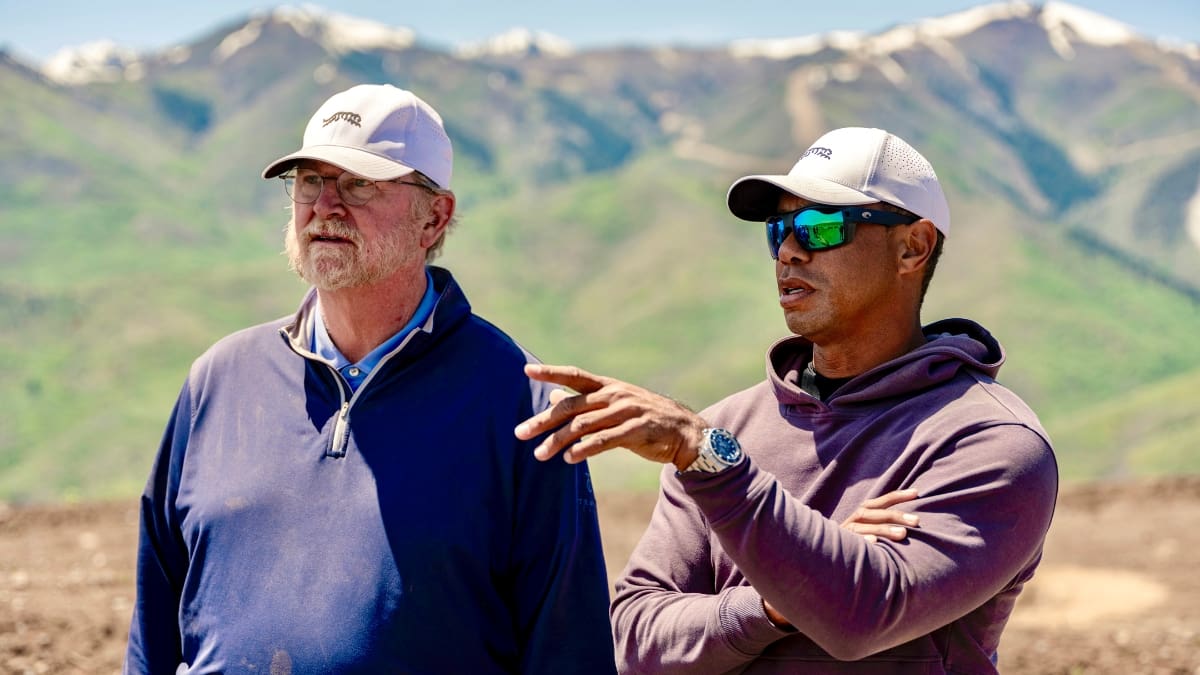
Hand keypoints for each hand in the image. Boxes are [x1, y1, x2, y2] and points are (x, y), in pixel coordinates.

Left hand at [514, 364, 706, 469]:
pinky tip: (569, 458)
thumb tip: (553, 395)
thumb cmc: (645, 418)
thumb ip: (584, 402)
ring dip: (558, 440)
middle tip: (520, 433)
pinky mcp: (636, 431)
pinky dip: (584, 449)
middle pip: (572, 406)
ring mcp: (626, 412)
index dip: (551, 372)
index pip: (575, 375)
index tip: (526, 370)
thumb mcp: (614, 404)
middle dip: (543, 420)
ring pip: (584, 425)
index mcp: (608, 386)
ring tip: (540, 454)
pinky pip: (604, 440)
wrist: (685, 431)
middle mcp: (615, 395)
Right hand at [840, 488, 920, 543]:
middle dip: (895, 516)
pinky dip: (863, 541)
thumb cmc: (857, 545)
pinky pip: (851, 544)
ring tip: (902, 533)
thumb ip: (883, 525)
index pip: (880, 502)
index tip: (916, 493)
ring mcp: (845, 534)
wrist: (826, 558)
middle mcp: (852, 521)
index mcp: (862, 515)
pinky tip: (875, 542)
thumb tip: (910, 525)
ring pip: (862, 528)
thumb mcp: (868, 531)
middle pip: (872, 513)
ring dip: (883, 529)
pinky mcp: (839, 547)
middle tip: (916, 520)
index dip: (897, 496)